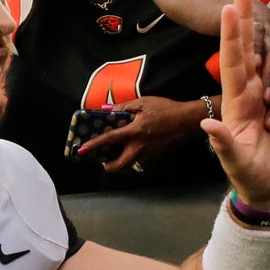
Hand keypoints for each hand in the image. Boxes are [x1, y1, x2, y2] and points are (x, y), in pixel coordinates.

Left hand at [82, 97, 211, 174]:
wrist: (187, 121)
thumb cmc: (166, 109)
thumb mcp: (143, 103)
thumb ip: (123, 107)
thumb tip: (107, 111)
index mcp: (135, 132)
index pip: (109, 140)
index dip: (94, 145)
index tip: (82, 150)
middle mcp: (140, 148)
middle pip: (118, 166)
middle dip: (107, 166)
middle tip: (102, 159)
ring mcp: (148, 156)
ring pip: (129, 165)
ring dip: (120, 162)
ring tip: (116, 152)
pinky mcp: (155, 158)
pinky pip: (139, 162)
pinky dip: (132, 158)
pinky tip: (132, 148)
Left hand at [205, 0, 269, 209]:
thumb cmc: (250, 179)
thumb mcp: (236, 163)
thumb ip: (223, 144)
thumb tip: (207, 124)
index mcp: (236, 104)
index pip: (233, 63)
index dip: (231, 35)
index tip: (228, 6)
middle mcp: (247, 95)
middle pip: (246, 49)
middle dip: (244, 17)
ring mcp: (264, 99)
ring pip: (267, 60)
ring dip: (263, 36)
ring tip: (257, 2)